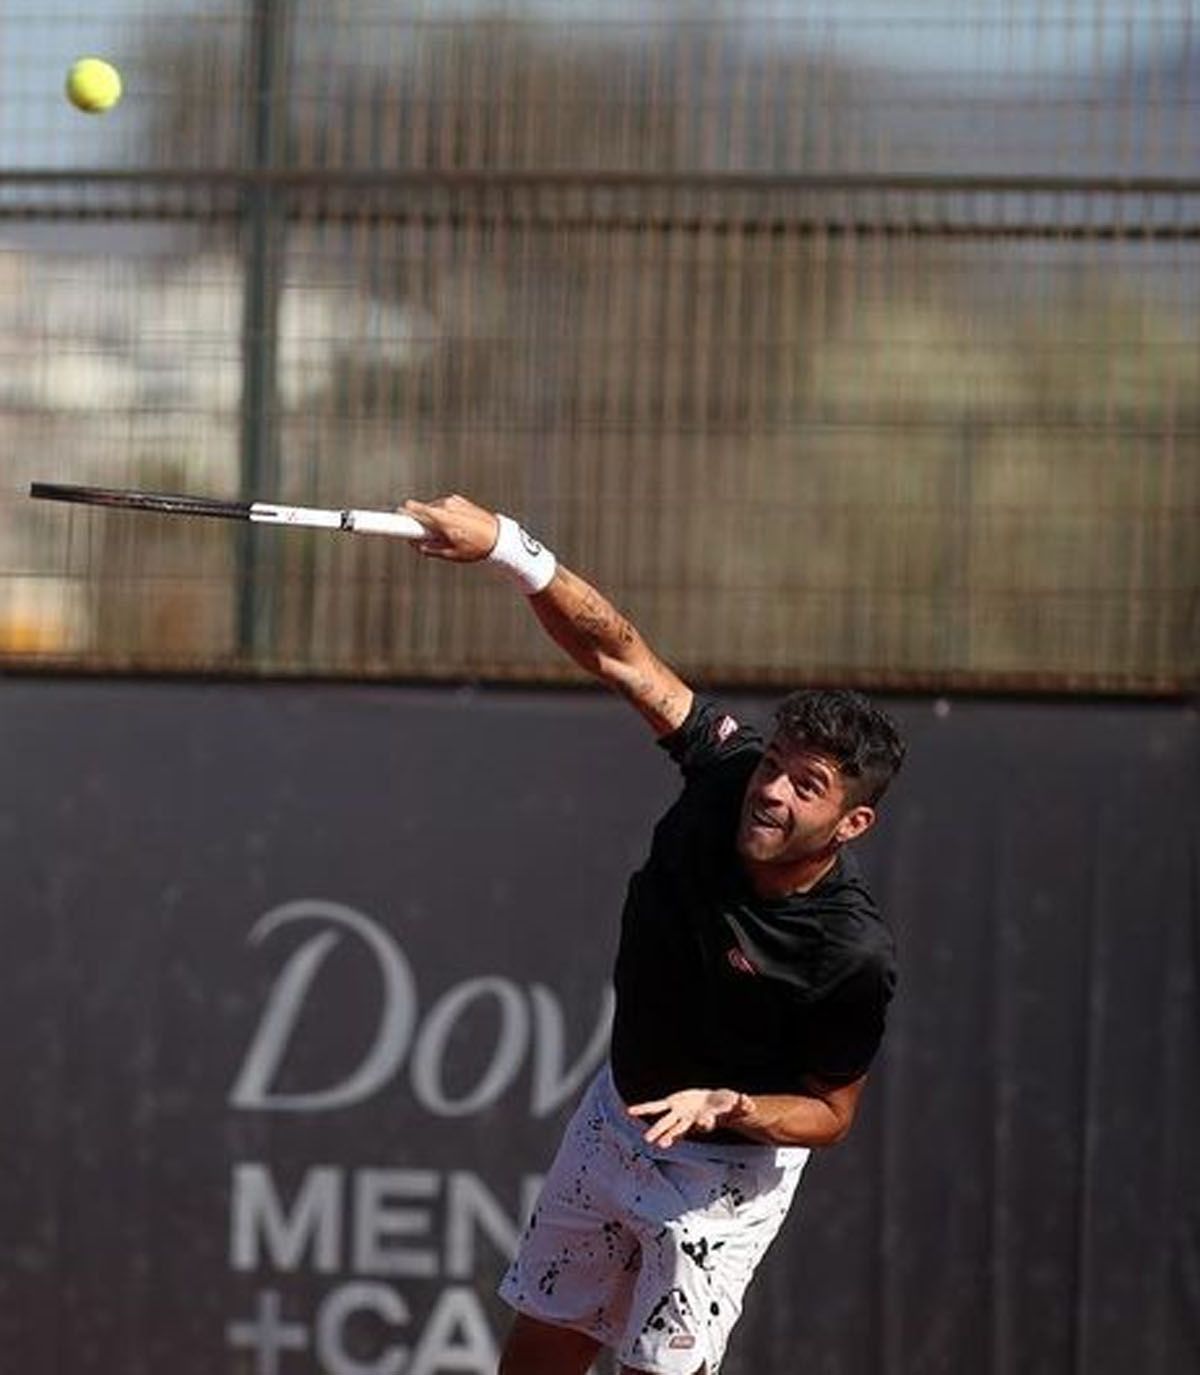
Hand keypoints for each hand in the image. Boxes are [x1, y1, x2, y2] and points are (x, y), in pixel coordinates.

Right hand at [402, 494, 499, 561]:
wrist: (500, 537)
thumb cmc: (477, 547)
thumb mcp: (451, 554)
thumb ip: (429, 549)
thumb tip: (414, 544)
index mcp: (441, 518)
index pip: (413, 510)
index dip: (399, 514)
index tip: (389, 517)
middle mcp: (445, 505)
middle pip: (420, 509)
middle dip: (419, 521)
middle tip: (425, 536)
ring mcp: (453, 501)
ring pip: (431, 508)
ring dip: (432, 519)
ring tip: (447, 535)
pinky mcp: (459, 500)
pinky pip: (442, 506)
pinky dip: (442, 515)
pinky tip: (454, 528)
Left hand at [627, 1088, 753, 1148]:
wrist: (714, 1103)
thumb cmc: (726, 1105)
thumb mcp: (737, 1104)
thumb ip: (743, 1105)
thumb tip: (750, 1104)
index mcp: (706, 1119)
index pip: (704, 1123)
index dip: (703, 1123)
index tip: (704, 1122)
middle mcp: (690, 1120)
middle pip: (680, 1128)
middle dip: (671, 1135)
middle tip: (662, 1144)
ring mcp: (680, 1113)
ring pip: (666, 1122)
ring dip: (657, 1130)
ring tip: (647, 1139)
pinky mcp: (672, 1104)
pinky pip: (656, 1106)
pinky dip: (643, 1109)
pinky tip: (631, 1111)